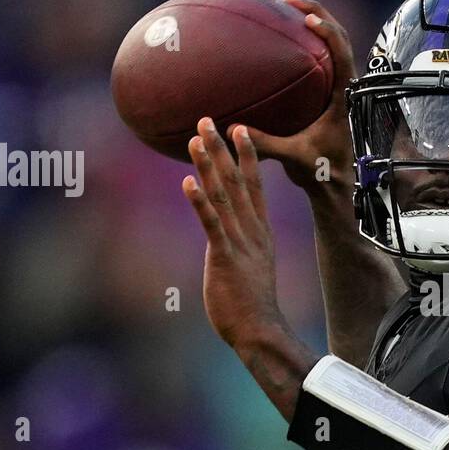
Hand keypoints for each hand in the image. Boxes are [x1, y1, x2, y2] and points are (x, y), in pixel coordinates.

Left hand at [183, 117, 283, 356]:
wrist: (261, 330)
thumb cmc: (252, 305)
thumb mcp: (251, 268)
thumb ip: (242, 248)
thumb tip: (230, 243)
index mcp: (259, 232)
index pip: (255, 186)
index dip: (246, 156)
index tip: (239, 128)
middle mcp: (251, 231)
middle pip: (237, 182)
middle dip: (222, 149)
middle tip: (209, 120)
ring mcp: (239, 243)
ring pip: (223, 196)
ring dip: (208, 165)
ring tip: (195, 139)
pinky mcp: (224, 258)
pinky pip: (210, 225)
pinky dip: (199, 202)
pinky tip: (188, 182)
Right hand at [227, 0, 356, 193]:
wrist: (335, 185)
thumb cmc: (320, 172)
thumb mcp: (294, 158)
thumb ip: (266, 143)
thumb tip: (232, 129)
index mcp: (343, 98)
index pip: (342, 55)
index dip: (328, 32)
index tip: (308, 18)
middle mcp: (344, 89)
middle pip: (341, 39)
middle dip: (319, 12)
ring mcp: (338, 90)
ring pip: (333, 46)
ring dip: (315, 23)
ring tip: (288, 8)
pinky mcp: (329, 95)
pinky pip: (320, 61)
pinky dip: (305, 44)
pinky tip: (281, 40)